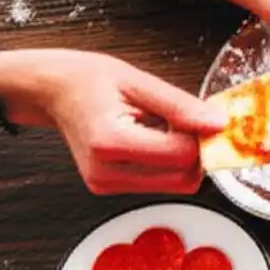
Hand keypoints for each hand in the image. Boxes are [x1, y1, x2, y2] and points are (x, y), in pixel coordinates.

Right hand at [0, 49, 222, 194]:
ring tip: (159, 129)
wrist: (52, 91)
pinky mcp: (110, 189)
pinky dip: (167, 165)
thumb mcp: (138, 81)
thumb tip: (218, 125)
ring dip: (182, 159)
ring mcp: (106, 184)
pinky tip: (150, 141)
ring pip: (176, 185)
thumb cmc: (88, 80)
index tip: (197, 117)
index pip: (182, 155)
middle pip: (184, 179)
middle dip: (195, 152)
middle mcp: (106, 171)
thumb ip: (181, 107)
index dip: (200, 136)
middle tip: (182, 123)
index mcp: (110, 141)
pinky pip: (160, 184)